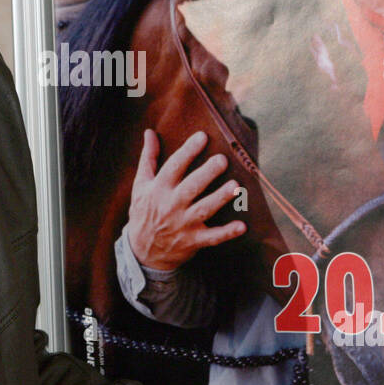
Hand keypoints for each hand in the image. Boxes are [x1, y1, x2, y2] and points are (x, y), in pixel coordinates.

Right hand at [126, 129, 245, 270]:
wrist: (142, 251)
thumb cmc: (144, 212)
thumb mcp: (141, 185)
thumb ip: (148, 158)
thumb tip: (150, 132)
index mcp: (158, 189)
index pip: (174, 167)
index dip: (188, 151)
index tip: (202, 137)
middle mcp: (171, 206)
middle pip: (191, 187)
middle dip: (207, 173)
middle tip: (222, 160)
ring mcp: (183, 224)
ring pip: (204, 210)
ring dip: (220, 199)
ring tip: (235, 186)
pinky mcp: (193, 241)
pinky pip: (212, 238)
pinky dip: (227, 233)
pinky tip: (242, 226)